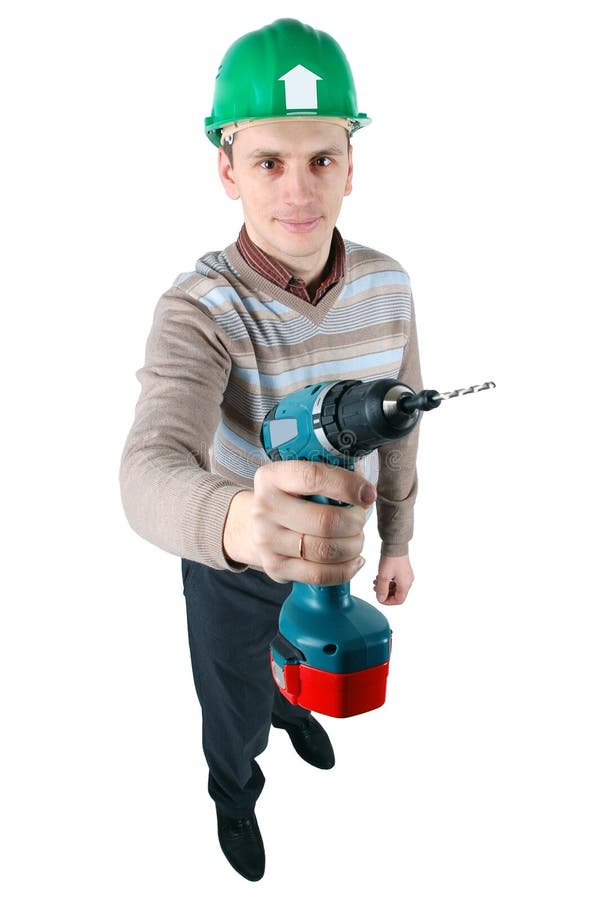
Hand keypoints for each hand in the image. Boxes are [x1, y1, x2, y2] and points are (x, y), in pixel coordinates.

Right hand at [223, 460, 376, 584]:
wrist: (257, 526)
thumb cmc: (292, 499)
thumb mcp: (301, 479)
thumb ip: (332, 476)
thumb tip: (366, 489)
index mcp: (272, 477)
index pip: (314, 477)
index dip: (347, 486)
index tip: (368, 495)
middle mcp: (265, 507)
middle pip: (325, 521)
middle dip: (354, 522)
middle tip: (360, 520)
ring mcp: (267, 540)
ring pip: (325, 550)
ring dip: (353, 546)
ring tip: (356, 539)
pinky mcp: (275, 567)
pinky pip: (319, 574)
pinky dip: (345, 570)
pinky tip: (354, 560)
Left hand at [373, 554, 413, 604]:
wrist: (395, 544)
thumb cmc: (391, 559)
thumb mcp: (383, 576)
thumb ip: (381, 590)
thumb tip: (380, 599)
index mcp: (405, 585)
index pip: (399, 600)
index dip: (388, 601)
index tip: (379, 598)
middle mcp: (408, 581)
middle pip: (397, 594)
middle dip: (385, 593)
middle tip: (376, 588)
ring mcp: (406, 575)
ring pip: (395, 587)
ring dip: (385, 586)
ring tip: (376, 581)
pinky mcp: (403, 570)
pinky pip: (396, 580)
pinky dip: (388, 581)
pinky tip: (380, 576)